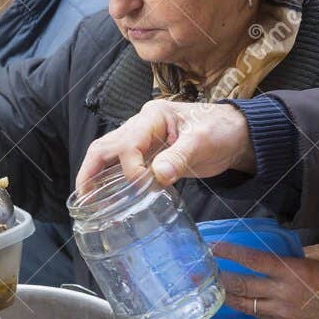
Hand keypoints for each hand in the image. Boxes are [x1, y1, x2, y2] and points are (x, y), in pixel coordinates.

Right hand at [76, 100, 255, 192]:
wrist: (234, 134)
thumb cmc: (221, 130)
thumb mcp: (204, 142)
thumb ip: (180, 157)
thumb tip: (158, 175)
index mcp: (153, 116)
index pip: (128, 144)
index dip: (130, 168)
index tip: (144, 186)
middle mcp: (140, 125)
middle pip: (104, 146)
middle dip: (90, 171)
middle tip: (83, 199)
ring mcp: (141, 139)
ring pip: (107, 155)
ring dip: (94, 176)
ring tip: (87, 202)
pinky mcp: (147, 154)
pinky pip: (120, 166)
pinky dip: (110, 180)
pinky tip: (106, 198)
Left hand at [212, 242, 318, 318]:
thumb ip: (296, 251)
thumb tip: (279, 250)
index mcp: (292, 271)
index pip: (253, 260)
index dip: (231, 253)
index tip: (214, 247)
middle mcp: (282, 293)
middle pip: (242, 286)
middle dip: (220, 278)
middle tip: (204, 271)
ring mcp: (282, 312)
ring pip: (245, 305)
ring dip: (226, 296)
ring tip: (211, 288)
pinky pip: (258, 314)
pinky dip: (245, 307)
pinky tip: (235, 301)